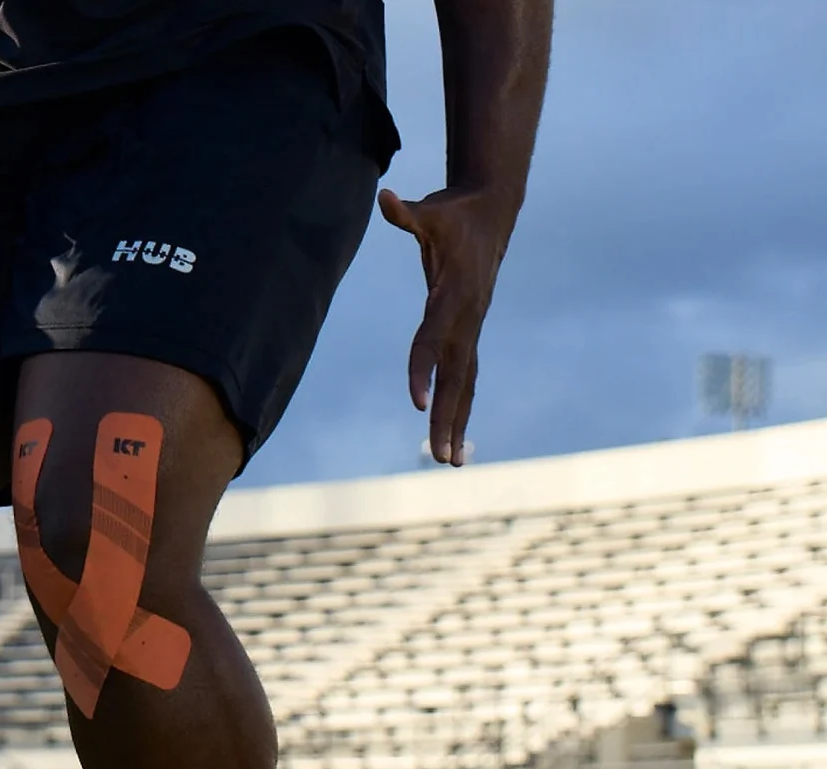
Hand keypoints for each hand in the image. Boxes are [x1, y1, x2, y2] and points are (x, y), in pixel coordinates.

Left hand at [378, 186, 511, 466]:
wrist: (492, 213)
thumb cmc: (455, 214)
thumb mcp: (432, 211)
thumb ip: (406, 212)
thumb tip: (385, 197)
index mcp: (453, 297)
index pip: (434, 340)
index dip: (422, 369)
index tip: (416, 404)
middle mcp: (466, 321)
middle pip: (456, 376)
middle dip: (448, 416)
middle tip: (440, 455)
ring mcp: (471, 331)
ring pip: (465, 385)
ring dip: (457, 424)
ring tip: (450, 462)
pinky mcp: (470, 336)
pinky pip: (466, 380)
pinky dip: (461, 410)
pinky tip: (454, 442)